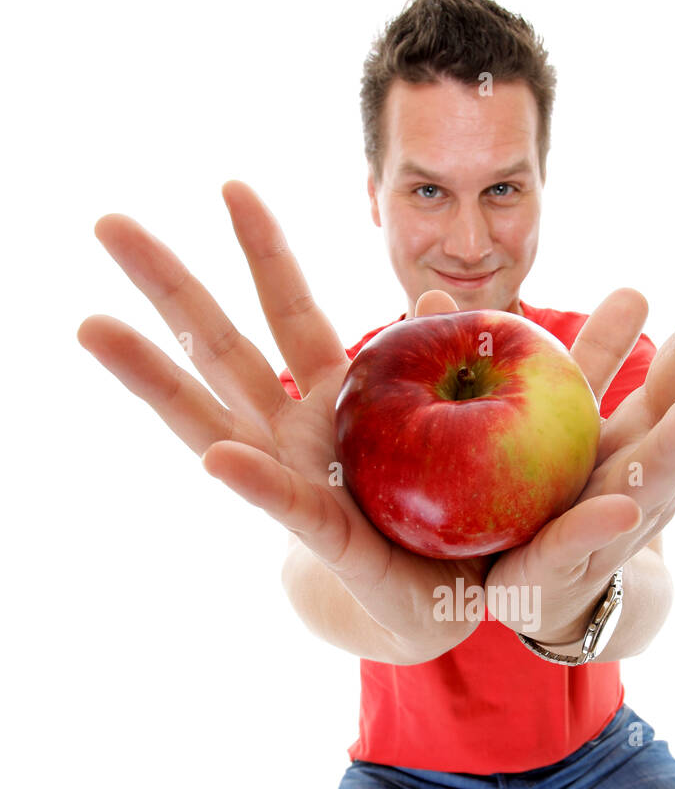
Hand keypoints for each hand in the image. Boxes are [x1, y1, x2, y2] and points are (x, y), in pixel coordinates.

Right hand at [77, 181, 500, 648]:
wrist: (446, 601)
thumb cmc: (450, 510)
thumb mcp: (468, 426)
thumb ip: (454, 365)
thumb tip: (440, 305)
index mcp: (329, 399)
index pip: (288, 314)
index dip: (264, 253)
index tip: (232, 186)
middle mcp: (293, 435)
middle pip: (220, 348)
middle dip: (168, 286)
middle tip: (106, 222)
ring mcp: (295, 483)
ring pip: (214, 420)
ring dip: (154, 373)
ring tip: (91, 324)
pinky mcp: (328, 538)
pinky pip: (289, 508)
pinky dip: (255, 484)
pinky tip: (216, 460)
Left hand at [485, 228, 674, 644]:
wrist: (536, 605)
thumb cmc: (544, 503)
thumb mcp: (530, 424)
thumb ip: (501, 366)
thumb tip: (434, 302)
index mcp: (645, 429)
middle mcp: (647, 472)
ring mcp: (616, 521)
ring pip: (665, 470)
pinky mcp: (557, 567)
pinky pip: (575, 542)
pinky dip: (596, 524)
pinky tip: (619, 505)